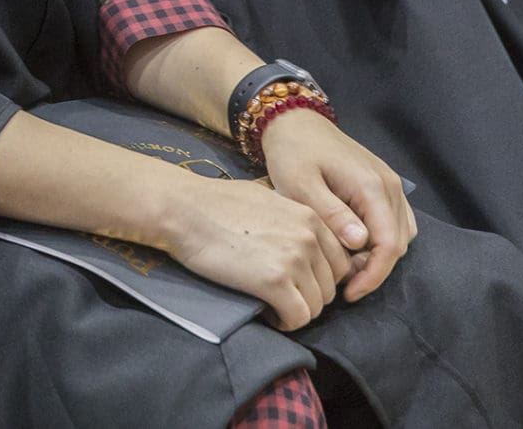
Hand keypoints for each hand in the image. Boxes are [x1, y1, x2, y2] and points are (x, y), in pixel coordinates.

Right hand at [160, 171, 351, 330]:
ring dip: (295, 310)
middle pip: (330, 287)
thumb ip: (292, 220)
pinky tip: (266, 312)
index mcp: (310, 217)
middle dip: (307, 296)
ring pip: (316, 306)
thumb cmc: (214, 202)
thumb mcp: (266, 199)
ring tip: (270, 304)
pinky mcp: (275, 283)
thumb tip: (301, 238)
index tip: (295, 282)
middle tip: (280, 295)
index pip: (339, 262)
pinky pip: (298, 317)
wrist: (183, 209)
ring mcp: (294, 260)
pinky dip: (285, 322)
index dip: (318, 277)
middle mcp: (309, 237)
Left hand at [256, 109, 414, 302]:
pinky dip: (381, 239)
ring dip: (378, 255)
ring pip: (400, 234)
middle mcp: (390, 186)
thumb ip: (332, 214)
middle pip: (398, 243)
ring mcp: (390, 184)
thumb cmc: (293, 153)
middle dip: (374, 269)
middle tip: (342, 282)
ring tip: (346, 266)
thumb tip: (361, 243)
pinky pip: (394, 220)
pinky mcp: (383, 184)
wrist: (294, 122)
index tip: (349, 293)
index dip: (372, 275)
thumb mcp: (301, 186)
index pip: (388, 245)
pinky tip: (354, 245)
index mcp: (373, 187)